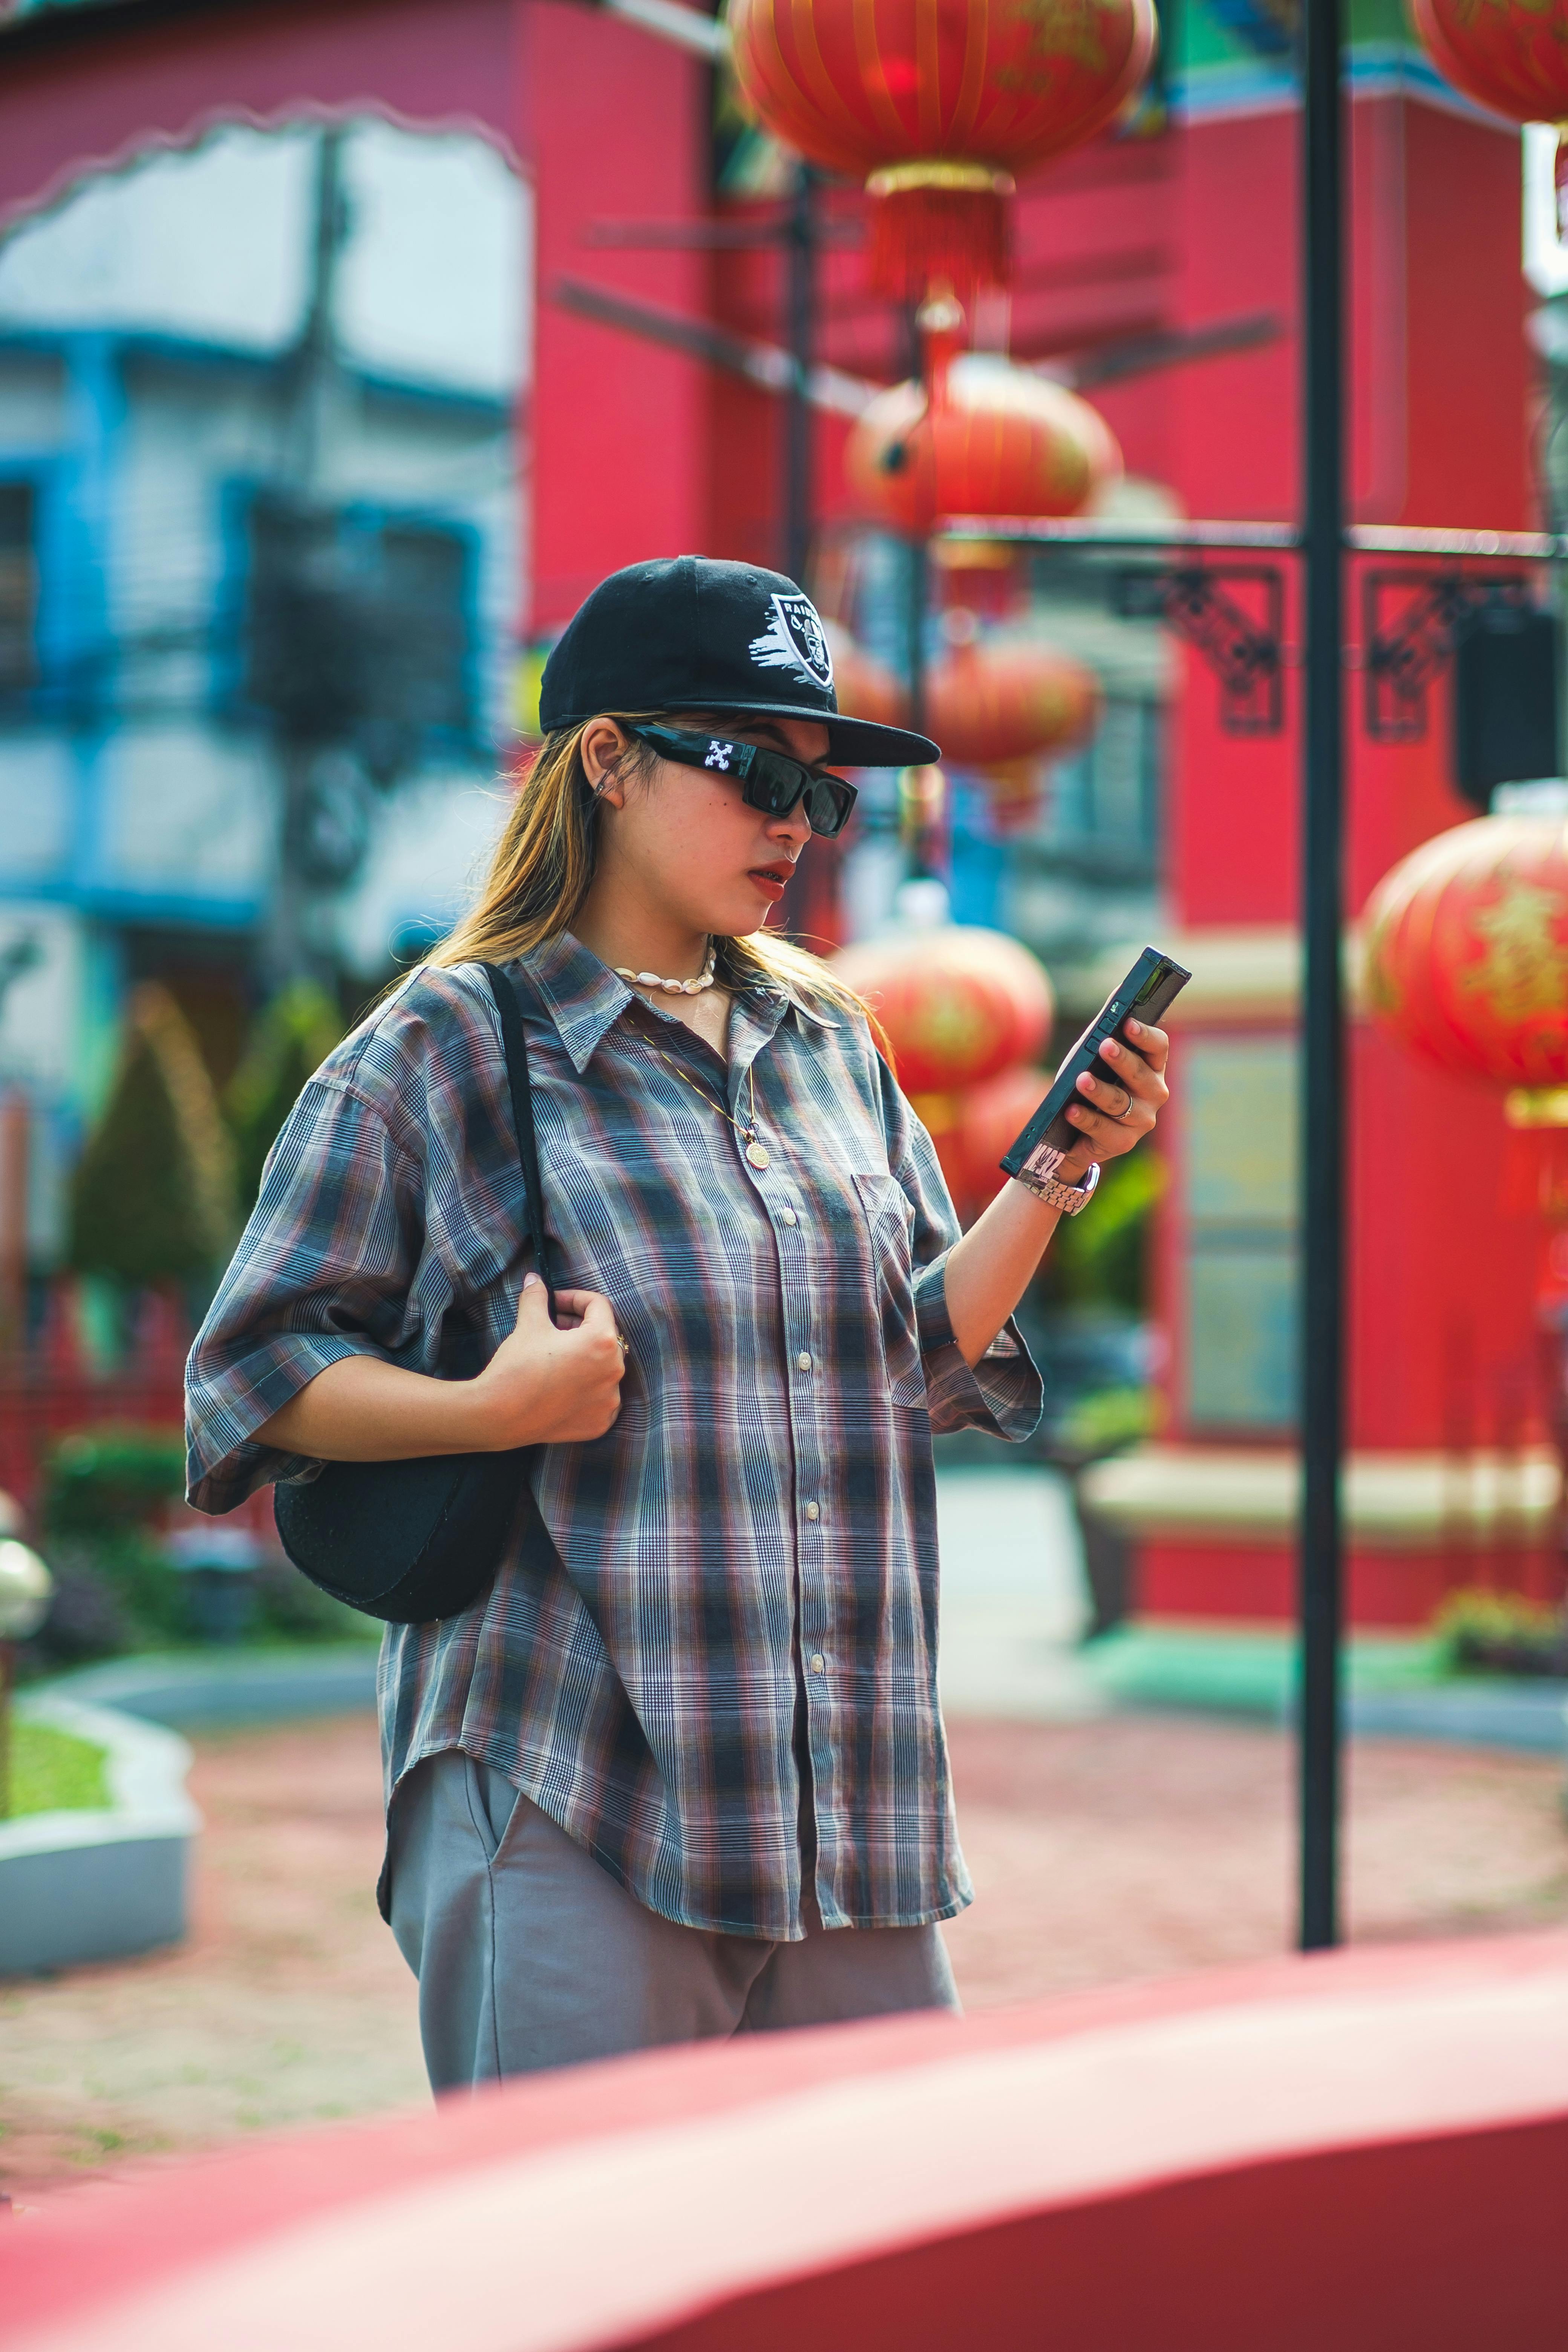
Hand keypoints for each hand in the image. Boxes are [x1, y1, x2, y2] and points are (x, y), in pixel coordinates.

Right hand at [470, 1273, 626, 1446]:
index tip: (553, 1302)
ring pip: (604, 1367)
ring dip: (585, 1357)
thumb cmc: (517, 1367)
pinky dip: (587, 1388)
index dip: (574, 1298)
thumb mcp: (528, 1324)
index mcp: (602, 1341)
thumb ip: (537, 1297)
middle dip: (579, 1327)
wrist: (499, 1416)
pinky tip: (563, 1384)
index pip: (599, 1305)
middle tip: (552, 1327)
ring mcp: (610, 1400)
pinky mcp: (600, 1423)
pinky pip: (601, 1397)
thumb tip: (534, 1279)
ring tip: (556, 1356)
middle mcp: (614, 1371)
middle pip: (604, 1336)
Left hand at [1056, 1016, 1170, 1180]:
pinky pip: (1103, 1129)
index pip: (1158, 1047)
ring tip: (1081, 1079)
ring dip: (1100, 1090)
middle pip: (1141, 1074)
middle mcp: (1153, 1093)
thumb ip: (1108, 1024)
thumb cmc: (1093, 1082)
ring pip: (1120, 1102)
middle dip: (1122, 1059)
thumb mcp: (1095, 1053)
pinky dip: (1086, 1118)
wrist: (1075, 1130)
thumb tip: (1119, 989)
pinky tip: (1071, 1110)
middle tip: (1105, 1046)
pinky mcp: (1123, 1142)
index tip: (1128, 1023)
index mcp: (1152, 1067)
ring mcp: (1141, 1120)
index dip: (1145, 1035)